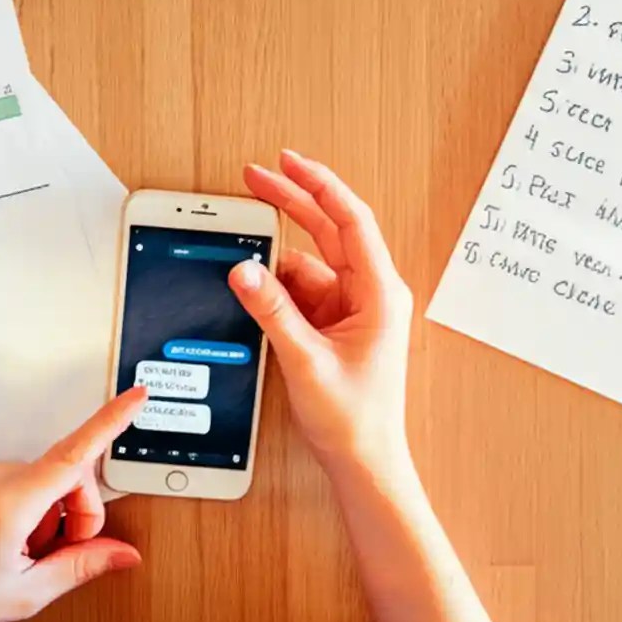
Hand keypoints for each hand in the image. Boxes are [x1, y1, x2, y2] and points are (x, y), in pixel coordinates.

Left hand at [0, 388, 147, 621]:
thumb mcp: (25, 594)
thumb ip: (81, 567)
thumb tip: (122, 554)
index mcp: (8, 505)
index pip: (74, 454)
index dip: (111, 422)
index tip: (135, 397)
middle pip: (67, 477)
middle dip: (77, 516)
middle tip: (57, 556)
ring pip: (45, 483)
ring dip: (49, 518)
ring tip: (23, 556)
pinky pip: (19, 485)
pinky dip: (28, 513)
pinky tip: (8, 545)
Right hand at [230, 150, 414, 484]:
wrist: (363, 460)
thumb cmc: (354, 418)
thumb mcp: (306, 360)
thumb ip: (273, 311)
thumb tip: (245, 270)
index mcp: (380, 293)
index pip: (349, 221)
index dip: (317, 185)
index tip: (286, 162)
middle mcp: (369, 293)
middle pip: (327, 231)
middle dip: (290, 202)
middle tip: (253, 177)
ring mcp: (351, 307)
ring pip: (308, 263)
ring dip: (275, 259)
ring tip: (240, 260)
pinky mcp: (333, 323)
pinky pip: (300, 291)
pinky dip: (275, 288)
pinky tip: (253, 293)